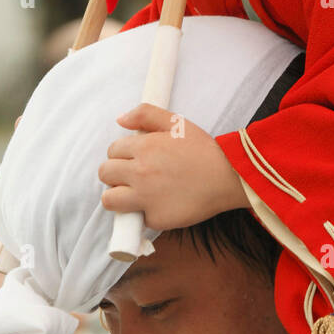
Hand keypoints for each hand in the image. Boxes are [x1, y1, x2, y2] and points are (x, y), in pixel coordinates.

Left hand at [98, 103, 247, 230]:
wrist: (227, 178)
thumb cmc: (203, 149)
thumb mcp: (176, 123)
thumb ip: (145, 114)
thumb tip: (120, 119)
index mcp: (143, 147)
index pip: (112, 151)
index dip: (122, 154)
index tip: (134, 158)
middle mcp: (139, 172)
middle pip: (105, 174)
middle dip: (115, 173)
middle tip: (132, 176)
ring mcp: (146, 197)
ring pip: (109, 200)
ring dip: (117, 196)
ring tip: (133, 193)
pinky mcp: (156, 218)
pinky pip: (136, 218)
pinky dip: (143, 213)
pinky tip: (158, 205)